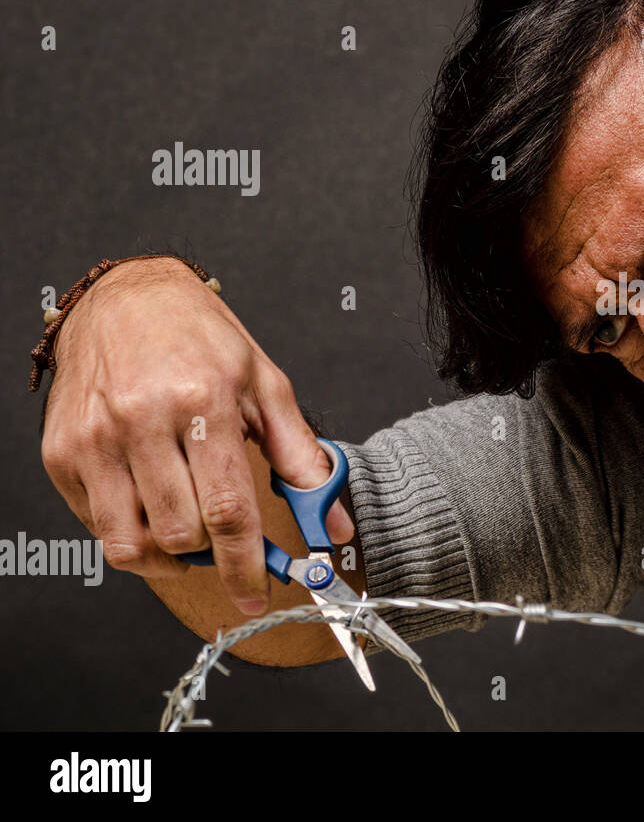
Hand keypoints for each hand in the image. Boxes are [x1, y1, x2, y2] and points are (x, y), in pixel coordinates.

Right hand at [39, 257, 354, 614]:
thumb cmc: (202, 340)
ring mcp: (95, 439)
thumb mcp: (267, 385)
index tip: (258, 594)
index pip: (228, 510)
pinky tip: (153, 506)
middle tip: (226, 539)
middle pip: (181, 532)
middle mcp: (142, 420)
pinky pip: (98, 527)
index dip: (246, 564)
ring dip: (170, 554)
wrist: (126, 298)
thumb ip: (301, 457)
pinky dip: (132, 535)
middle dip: (212, 553)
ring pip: (132, 542)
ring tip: (190, 528)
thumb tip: (332, 521)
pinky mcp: (61, 453)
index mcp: (203, 402)